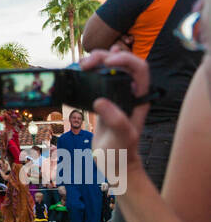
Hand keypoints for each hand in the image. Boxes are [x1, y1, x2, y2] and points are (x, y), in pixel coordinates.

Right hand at [81, 49, 149, 171]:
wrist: (115, 163)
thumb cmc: (122, 152)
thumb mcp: (122, 137)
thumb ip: (116, 120)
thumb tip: (100, 101)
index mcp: (139, 97)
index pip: (139, 68)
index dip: (125, 59)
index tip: (107, 62)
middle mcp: (129, 92)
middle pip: (121, 62)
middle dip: (104, 57)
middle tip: (86, 64)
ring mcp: (116, 94)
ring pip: (108, 67)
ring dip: (96, 60)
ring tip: (82, 65)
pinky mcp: (104, 99)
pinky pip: (98, 78)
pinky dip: (90, 70)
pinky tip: (81, 68)